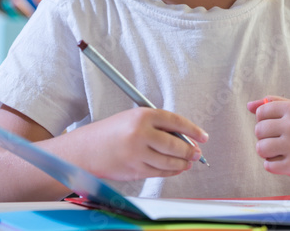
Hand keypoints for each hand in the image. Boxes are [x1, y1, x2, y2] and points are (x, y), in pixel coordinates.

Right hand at [70, 107, 206, 180]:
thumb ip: (157, 125)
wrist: (86, 150)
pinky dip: (171, 172)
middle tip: (196, 152)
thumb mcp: (132, 118)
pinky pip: (160, 172)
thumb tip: (184, 138)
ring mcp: (137, 154)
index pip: (175, 121)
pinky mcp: (135, 170)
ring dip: (183, 163)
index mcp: (142, 116)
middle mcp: (140, 134)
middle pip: (175, 145)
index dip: (193, 130)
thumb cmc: (111, 132)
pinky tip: (176, 169)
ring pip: (169, 162)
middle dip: (190, 150)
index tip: (203, 136)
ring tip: (188, 162)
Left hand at [247, 95, 289, 180]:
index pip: (261, 112)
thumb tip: (249, 106)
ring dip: (266, 151)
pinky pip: (268, 165)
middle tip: (278, 138)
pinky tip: (284, 160)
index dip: (264, 119)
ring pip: (260, 148)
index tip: (274, 124)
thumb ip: (273, 104)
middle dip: (264, 136)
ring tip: (278, 150)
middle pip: (258, 130)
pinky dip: (273, 164)